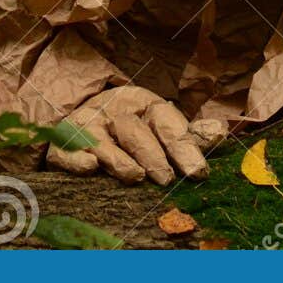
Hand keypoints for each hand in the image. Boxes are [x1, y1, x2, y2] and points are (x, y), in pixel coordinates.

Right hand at [46, 86, 227, 184]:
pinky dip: (78, 159)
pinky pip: (69, 150)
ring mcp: (87, 124)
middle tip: (167, 180)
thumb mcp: (157, 124)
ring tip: (137, 177)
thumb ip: (185, 133)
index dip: (184, 146)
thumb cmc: (129, 127)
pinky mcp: (62, 142)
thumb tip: (220, 132)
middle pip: (136, 131)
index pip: (167, 121)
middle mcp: (115, 110)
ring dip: (121, 160)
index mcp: (143, 103)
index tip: (198, 172)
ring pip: (105, 141)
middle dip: (154, 155)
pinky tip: (90, 169)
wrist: (77, 118)